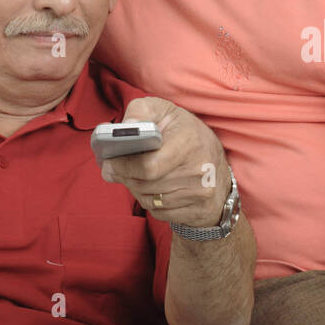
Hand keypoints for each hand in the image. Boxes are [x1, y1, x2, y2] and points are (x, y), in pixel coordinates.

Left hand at [100, 95, 228, 227]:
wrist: (217, 163)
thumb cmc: (185, 132)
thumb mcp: (165, 111)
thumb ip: (141, 111)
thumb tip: (124, 128)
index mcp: (190, 141)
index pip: (148, 165)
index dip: (123, 166)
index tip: (108, 163)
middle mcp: (199, 170)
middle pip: (146, 184)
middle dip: (124, 177)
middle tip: (111, 170)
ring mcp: (201, 193)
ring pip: (151, 200)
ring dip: (134, 189)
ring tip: (129, 176)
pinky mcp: (200, 211)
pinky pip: (161, 213)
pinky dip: (149, 201)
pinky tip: (148, 188)